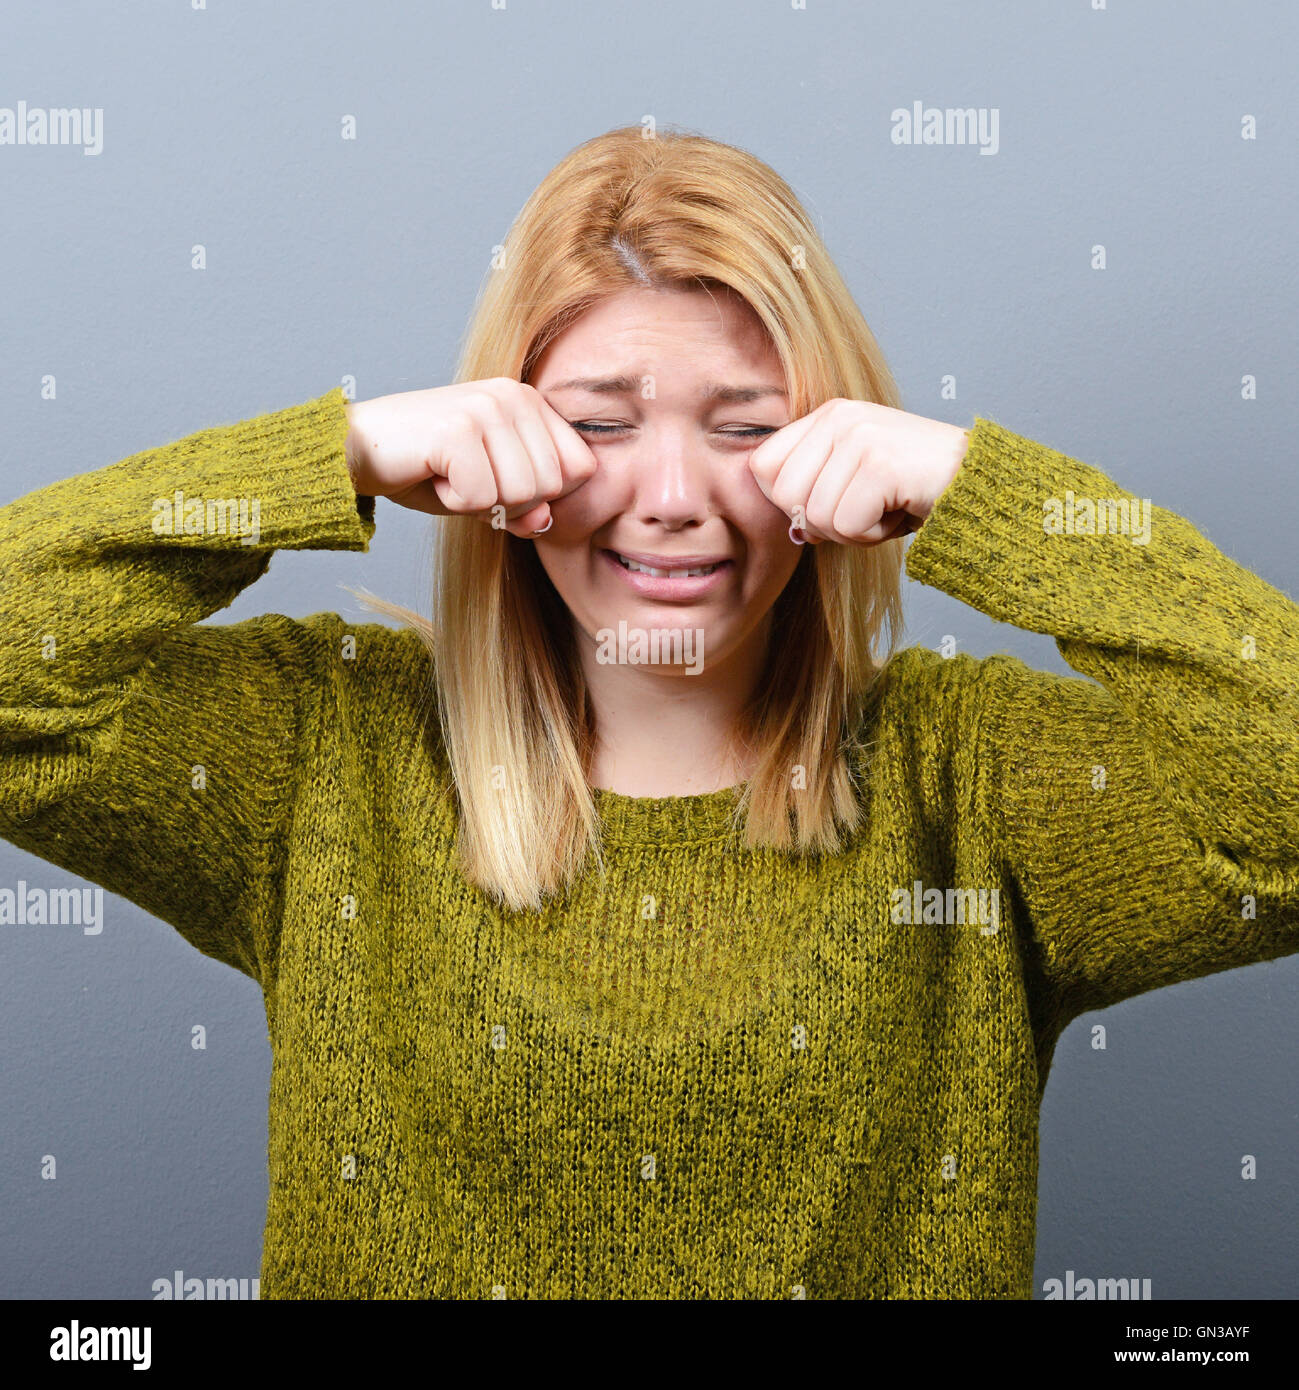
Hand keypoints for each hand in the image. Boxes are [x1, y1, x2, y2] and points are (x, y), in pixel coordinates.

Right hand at [344, 378, 597, 537]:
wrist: (354, 449)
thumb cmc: (425, 468)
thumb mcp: (488, 492)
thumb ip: (527, 506)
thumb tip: (546, 522)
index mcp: (530, 403)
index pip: (582, 470)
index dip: (545, 496)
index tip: (499, 483)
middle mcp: (514, 396)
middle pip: (551, 487)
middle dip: (509, 503)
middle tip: (465, 479)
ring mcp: (486, 409)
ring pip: (521, 495)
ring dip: (479, 503)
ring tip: (448, 475)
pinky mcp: (457, 430)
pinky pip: (481, 498)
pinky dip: (454, 502)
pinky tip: (432, 474)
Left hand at [747, 399, 969, 544]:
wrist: (980, 484)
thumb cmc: (914, 488)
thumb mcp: (853, 479)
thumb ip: (812, 490)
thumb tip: (792, 524)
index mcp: (826, 416)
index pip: (761, 466)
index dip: (786, 501)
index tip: (827, 505)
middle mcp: (838, 418)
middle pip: (783, 496)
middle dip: (821, 523)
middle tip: (864, 511)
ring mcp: (859, 437)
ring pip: (816, 517)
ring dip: (853, 532)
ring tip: (886, 509)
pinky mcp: (879, 464)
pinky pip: (846, 526)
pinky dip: (872, 536)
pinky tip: (898, 513)